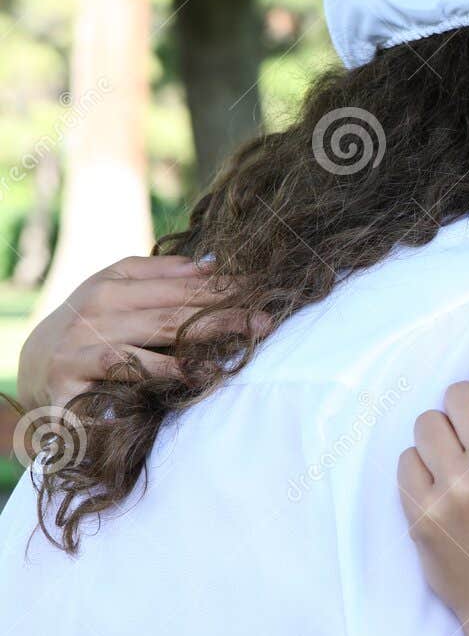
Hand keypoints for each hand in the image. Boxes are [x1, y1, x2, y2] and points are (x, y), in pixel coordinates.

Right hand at [16, 255, 257, 411]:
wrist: (35, 370)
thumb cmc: (91, 329)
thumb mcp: (118, 294)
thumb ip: (162, 277)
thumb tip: (213, 263)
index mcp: (114, 282)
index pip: (179, 283)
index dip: (223, 287)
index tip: (262, 291)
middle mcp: (99, 305)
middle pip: (174, 308)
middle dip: (225, 313)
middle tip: (265, 320)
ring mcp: (85, 337)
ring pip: (154, 333)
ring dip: (202, 337)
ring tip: (241, 341)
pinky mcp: (73, 371)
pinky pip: (123, 368)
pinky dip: (158, 370)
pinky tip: (191, 373)